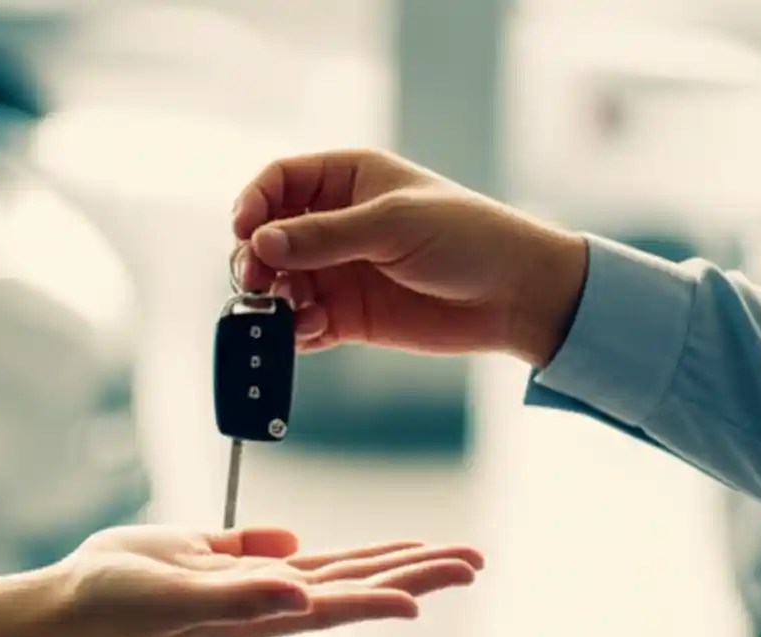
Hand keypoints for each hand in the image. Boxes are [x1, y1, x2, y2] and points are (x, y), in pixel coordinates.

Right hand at [55, 524, 482, 636]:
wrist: (79, 599)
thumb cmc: (119, 604)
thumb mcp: (175, 598)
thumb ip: (237, 594)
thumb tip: (299, 591)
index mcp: (260, 615)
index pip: (339, 603)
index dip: (386, 595)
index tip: (435, 590)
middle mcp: (270, 604)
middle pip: (359, 585)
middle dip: (417, 572)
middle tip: (475, 561)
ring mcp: (257, 585)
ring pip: (342, 571)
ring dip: (393, 561)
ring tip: (443, 554)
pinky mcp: (238, 563)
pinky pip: (302, 556)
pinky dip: (340, 555)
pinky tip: (365, 551)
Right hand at [232, 149, 588, 365]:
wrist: (516, 295)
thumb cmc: (467, 238)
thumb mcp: (393, 224)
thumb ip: (325, 235)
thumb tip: (261, 242)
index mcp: (348, 180)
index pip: (280, 181)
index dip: (254, 202)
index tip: (244, 229)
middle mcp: (337, 224)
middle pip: (270, 236)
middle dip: (257, 258)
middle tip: (258, 281)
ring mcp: (341, 271)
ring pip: (281, 284)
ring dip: (274, 300)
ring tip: (287, 313)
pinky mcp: (350, 316)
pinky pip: (304, 324)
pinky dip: (296, 331)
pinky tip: (311, 332)